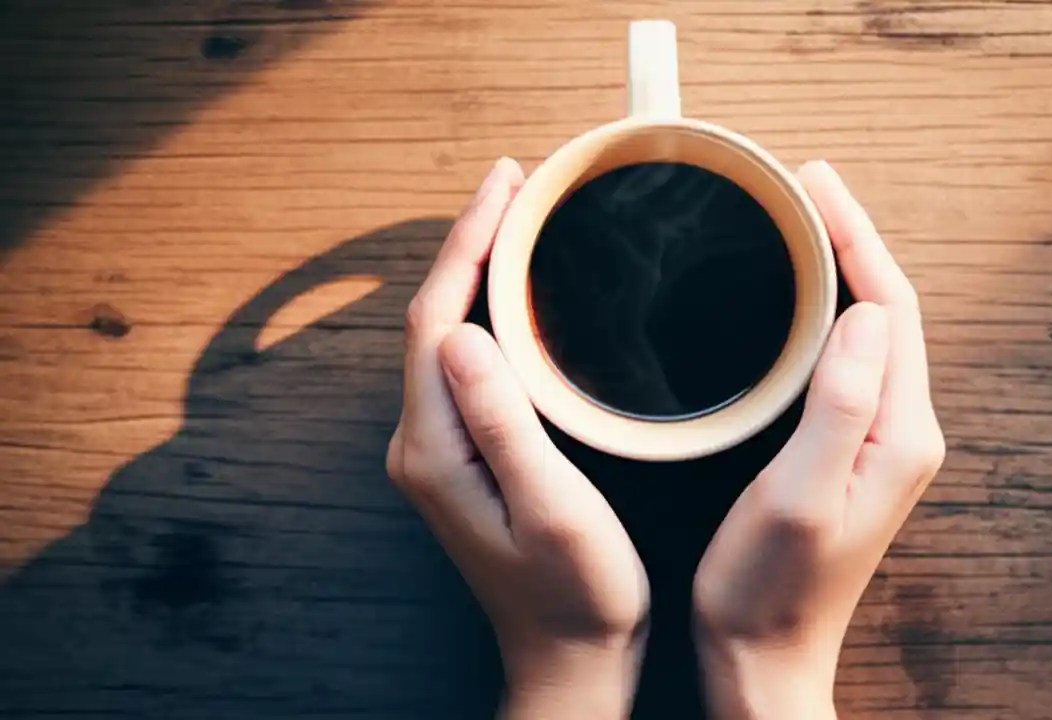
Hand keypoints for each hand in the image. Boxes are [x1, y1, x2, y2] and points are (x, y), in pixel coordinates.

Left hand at [386, 158, 648, 719]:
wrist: (569, 659)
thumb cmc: (577, 594)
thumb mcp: (552, 509)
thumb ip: (505, 423)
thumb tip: (463, 332)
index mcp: (436, 448)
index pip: (436, 317)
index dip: (467, 243)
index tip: (507, 186)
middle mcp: (423, 443)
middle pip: (433, 316)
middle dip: (469, 242)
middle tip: (516, 183)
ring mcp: (440, 450)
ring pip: (447, 335)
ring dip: (476, 271)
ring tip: (518, 218)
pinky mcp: (463, 456)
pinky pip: (465, 363)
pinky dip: (488, 311)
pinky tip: (518, 294)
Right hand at [693, 161, 945, 719]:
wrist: (764, 658)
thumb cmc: (770, 587)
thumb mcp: (801, 495)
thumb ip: (841, 405)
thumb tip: (864, 311)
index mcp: (900, 433)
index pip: (889, 307)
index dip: (855, 237)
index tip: (812, 183)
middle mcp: (901, 432)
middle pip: (884, 309)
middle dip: (849, 240)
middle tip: (799, 187)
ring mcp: (876, 443)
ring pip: (865, 331)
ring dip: (838, 272)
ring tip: (796, 224)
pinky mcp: (845, 453)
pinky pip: (843, 362)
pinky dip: (820, 315)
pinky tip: (789, 301)